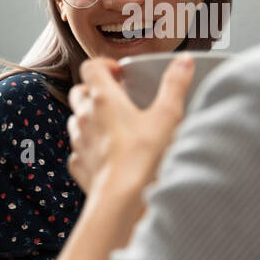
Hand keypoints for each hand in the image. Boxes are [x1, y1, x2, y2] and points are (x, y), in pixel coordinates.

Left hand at [67, 54, 193, 195]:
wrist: (121, 198)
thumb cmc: (144, 156)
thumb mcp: (168, 116)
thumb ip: (175, 85)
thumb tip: (184, 61)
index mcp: (103, 99)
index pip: (91, 67)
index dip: (104, 64)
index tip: (120, 72)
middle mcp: (85, 117)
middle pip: (79, 92)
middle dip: (94, 89)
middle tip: (117, 96)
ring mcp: (78, 142)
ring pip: (75, 120)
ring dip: (90, 117)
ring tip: (113, 125)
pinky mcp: (78, 164)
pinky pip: (78, 149)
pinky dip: (89, 146)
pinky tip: (107, 153)